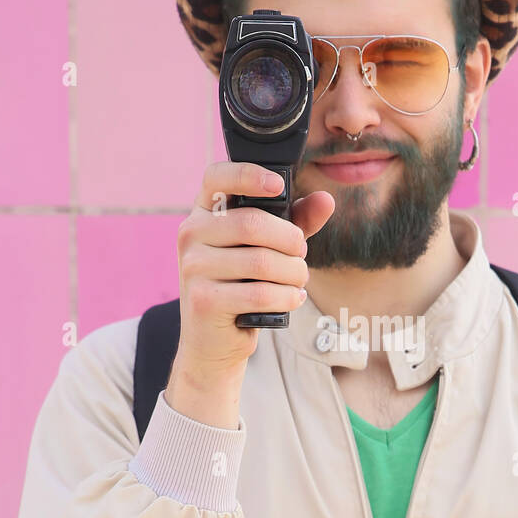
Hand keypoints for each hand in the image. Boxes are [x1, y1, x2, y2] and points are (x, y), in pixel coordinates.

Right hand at [164, 162, 333, 426]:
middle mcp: (190, 235)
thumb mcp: (268, 250)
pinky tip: (291, 299)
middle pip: (253, 223)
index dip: (248, 175)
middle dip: (291, 242)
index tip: (279, 186)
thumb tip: (326, 200)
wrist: (213, 343)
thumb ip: (295, 223)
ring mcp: (192, 268)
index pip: (216, 177)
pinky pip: (259, 293)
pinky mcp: (202, 300)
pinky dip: (286, 297)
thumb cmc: (242, 288)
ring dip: (294, 274)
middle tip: (301, 257)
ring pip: (262, 261)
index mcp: (203, 214)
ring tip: (297, 282)